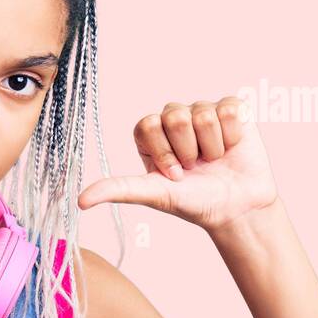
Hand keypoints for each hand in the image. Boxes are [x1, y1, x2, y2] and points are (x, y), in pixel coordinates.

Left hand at [77, 97, 278, 233]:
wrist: (236, 208)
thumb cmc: (193, 201)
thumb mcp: (153, 195)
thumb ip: (118, 189)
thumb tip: (80, 201)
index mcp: (150, 133)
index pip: (148, 125)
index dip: (164, 152)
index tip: (174, 175)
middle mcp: (173, 118)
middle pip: (175, 116)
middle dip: (188, 150)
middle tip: (195, 167)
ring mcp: (202, 111)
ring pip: (203, 115)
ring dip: (211, 147)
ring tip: (213, 160)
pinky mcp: (231, 109)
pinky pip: (228, 110)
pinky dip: (231, 137)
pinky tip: (230, 149)